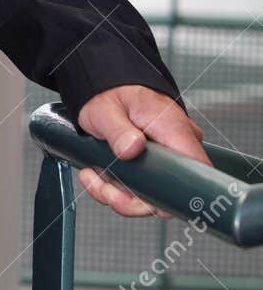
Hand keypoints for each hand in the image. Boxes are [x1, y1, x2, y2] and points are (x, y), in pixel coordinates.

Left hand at [74, 84, 209, 217]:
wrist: (108, 90)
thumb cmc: (112, 94)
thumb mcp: (107, 109)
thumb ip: (118, 130)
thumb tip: (131, 148)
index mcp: (173, 128)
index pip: (195, 170)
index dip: (174, 193)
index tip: (142, 200)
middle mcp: (176, 147)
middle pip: (170, 193)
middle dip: (132, 200)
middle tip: (105, 190)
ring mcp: (167, 159)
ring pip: (152, 197)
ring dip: (118, 195)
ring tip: (94, 178)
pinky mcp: (154, 168)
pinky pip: (141, 191)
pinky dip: (116, 190)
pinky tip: (98, 176)